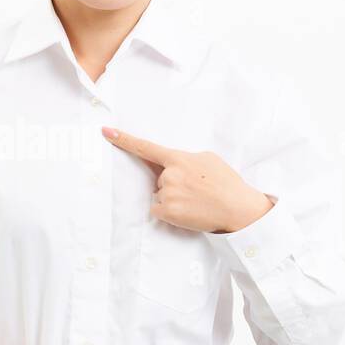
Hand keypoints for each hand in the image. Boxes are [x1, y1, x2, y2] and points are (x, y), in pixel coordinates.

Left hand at [101, 126, 273, 233]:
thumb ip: (186, 159)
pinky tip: (189, 211)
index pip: (146, 148)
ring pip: (160, 195)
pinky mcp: (167, 211)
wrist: (239, 208)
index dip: (124, 139)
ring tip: (196, 201)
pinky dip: (170, 213)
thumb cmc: (226, 183)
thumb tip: (174, 166)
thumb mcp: (208, 159)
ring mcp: (167, 193)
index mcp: (179, 158)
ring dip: (174, 199)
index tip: (105, 132)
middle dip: (173, 184)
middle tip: (197, 190)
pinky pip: (159, 210)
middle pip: (159, 179)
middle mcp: (169, 174)